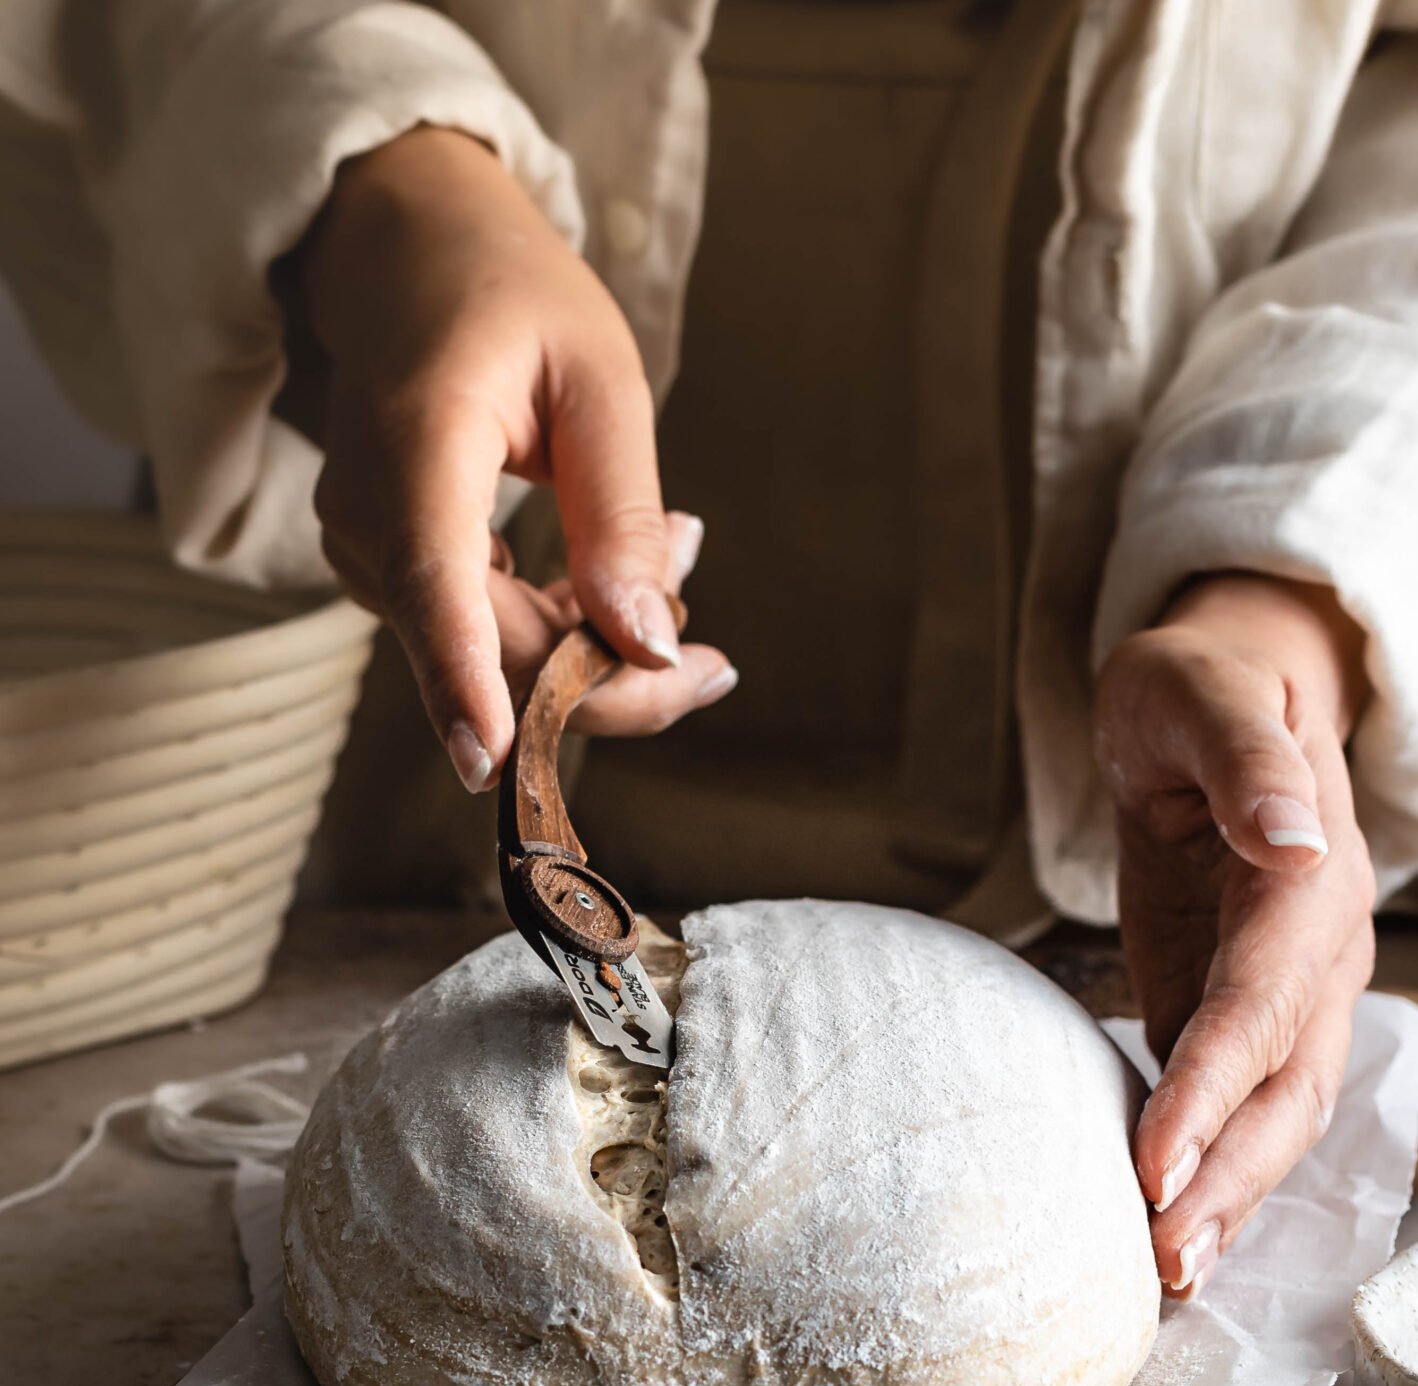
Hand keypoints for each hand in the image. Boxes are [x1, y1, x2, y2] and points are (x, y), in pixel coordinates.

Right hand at [297, 127, 735, 790]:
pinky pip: (488, 643)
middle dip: (615, 678)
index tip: (496, 764)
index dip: (467, 684)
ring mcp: (370, 559)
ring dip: (596, 647)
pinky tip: (610, 579)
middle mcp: (370, 521)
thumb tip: (647, 645)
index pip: (436, 587)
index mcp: (418, 447)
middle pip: (496, 659)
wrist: (405, 256)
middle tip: (715, 652)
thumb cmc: (509, 296)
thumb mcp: (601, 381)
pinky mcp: (393, 581)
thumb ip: (622, 516)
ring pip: (499, 664)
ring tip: (674, 553)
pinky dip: (561, 629)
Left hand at [1092, 574, 1375, 1298]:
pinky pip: (1234, 1112)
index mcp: (1307, 884)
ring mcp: (1285, 997)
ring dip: (1225, 1200)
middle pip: (1287, 1088)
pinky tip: (1166, 1237)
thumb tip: (1294, 838)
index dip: (1214, 1086)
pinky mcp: (1239, 1018)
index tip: (1159, 1162)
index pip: (1264, 1003)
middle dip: (1229, 1180)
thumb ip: (1247, 759)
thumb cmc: (1199, 691)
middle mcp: (1314, 956)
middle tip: (1164, 1261)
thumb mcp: (1205, 694)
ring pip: (1274, 1118)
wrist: (1221, 705)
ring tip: (1165, 1275)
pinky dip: (1207, 1177)